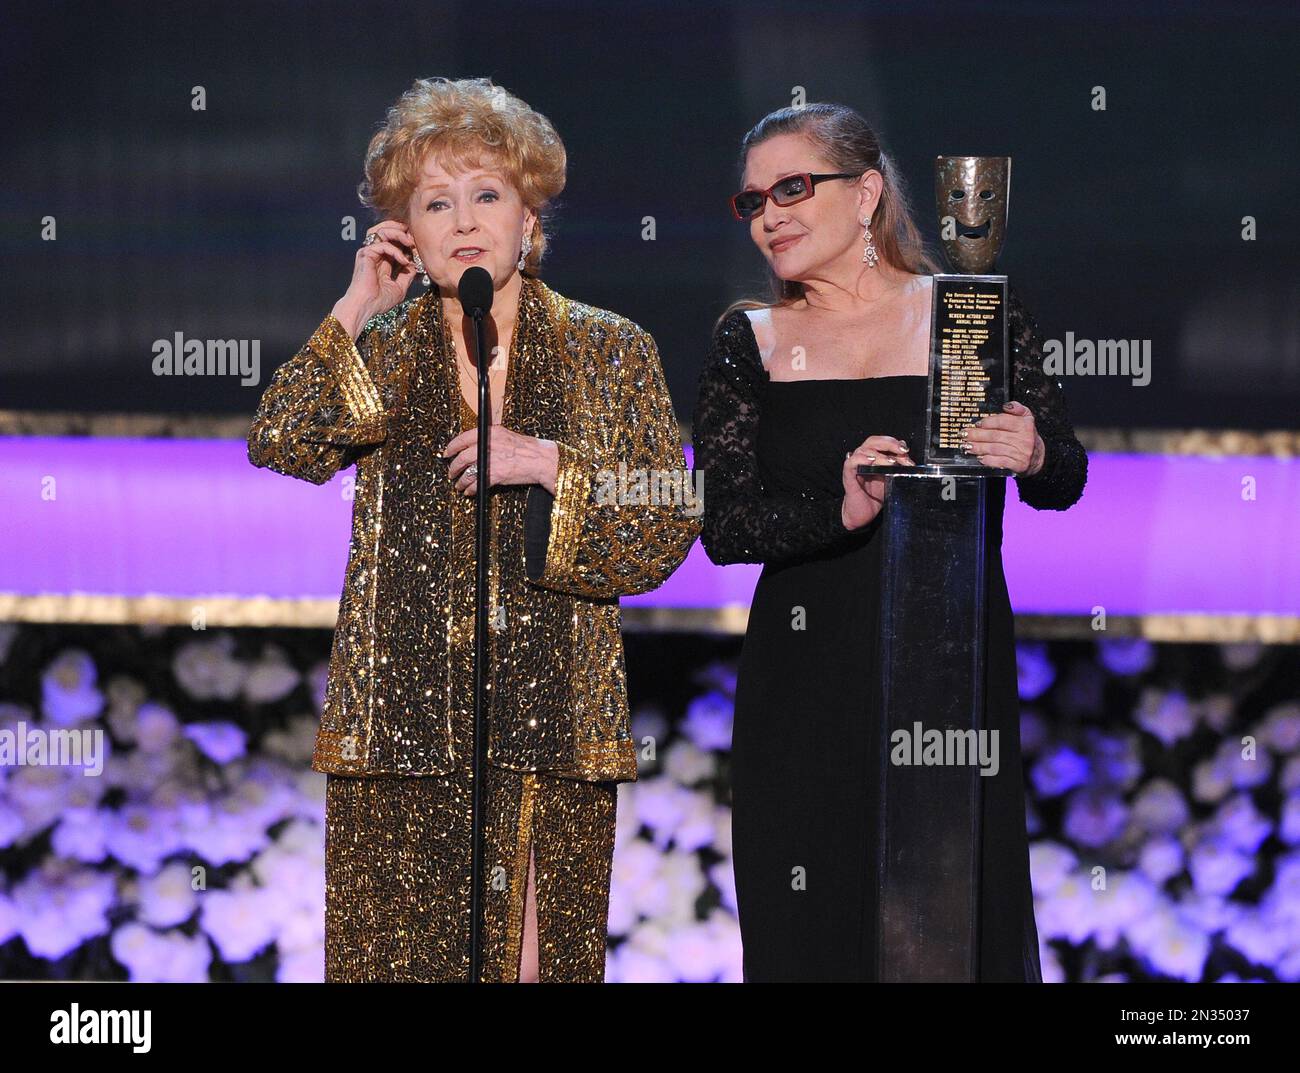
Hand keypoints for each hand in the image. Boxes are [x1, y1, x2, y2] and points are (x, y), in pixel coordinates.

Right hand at [331, 220, 419, 338]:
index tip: (419, 246)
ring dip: (398, 233)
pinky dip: (395, 250)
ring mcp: (369, 252)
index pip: (394, 242)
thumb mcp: (400, 287)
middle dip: (401, 229)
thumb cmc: (379, 301)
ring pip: (382, 231)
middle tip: (414, 236)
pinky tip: (404, 260)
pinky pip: (382, 244)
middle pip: (386, 230)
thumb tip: (415, 264)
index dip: (407, 240)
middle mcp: (375, 254)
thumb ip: (407, 275)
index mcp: (383, 261)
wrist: (366, 307)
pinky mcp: (365, 254)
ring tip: (410, 242)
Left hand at [442, 424, 558, 495]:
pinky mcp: (495, 475)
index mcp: (491, 432)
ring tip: (459, 485)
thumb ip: (490, 439)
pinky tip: (469, 491)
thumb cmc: (528, 449)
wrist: (541, 460)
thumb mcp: (507, 435)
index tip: (446, 453)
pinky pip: (477, 483)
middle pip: (462, 457)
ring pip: (467, 472)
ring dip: (461, 481)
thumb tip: (475, 447)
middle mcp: (488, 444)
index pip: (463, 437)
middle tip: (451, 473)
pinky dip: (471, 489)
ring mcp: (490, 460)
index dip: (452, 447)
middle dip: (454, 467)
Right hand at [841, 434, 913, 529]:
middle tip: (901, 451)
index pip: (883, 443)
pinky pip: (851, 462)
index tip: (906, 451)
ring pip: (864, 450)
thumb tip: (909, 460)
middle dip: (889, 444)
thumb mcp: (891, 480)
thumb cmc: (874, 497)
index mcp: (874, 458)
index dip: (895, 444)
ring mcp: (855, 467)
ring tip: (891, 462)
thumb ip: (898, 468)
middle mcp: (864, 459)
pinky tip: (870, 461)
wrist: (863, 514)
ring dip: (880, 455)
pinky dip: (860, 459)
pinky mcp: (848, 476)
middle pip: (873, 441)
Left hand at [962, 400, 1043, 474]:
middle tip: (964, 435)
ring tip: (967, 446)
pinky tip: (980, 458)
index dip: (988, 422)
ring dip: (979, 447)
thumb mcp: (1027, 419)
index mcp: (1025, 425)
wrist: (1038, 457)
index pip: (1003, 421)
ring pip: (995, 448)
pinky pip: (1000, 461)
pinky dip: (989, 460)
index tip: (977, 423)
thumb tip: (1006, 405)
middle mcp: (1024, 438)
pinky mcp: (1018, 464)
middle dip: (977, 435)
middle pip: (996, 435)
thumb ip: (1017, 409)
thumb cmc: (1027, 436)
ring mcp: (1021, 452)